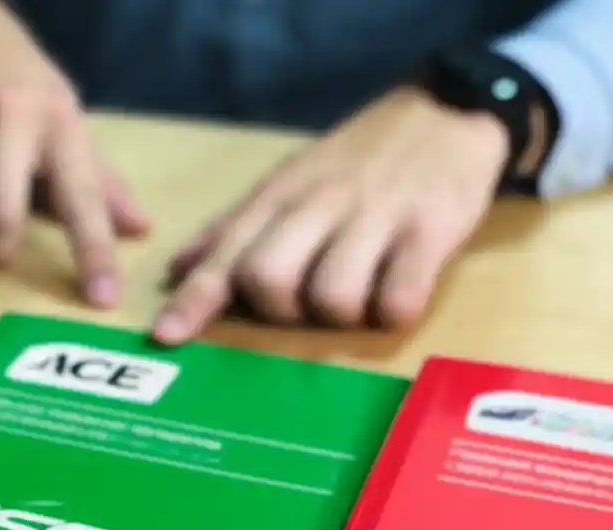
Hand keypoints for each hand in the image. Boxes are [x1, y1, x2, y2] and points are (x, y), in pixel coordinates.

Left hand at [152, 87, 509, 343]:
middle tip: (306, 306)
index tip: (167, 336)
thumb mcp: (289, 181)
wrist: (445, 111)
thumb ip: (235, 228)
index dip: (195, 300)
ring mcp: (376, 218)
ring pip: (332, 296)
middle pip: (268, 278)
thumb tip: (179, 268)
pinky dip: (393, 311)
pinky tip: (397, 294)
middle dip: (280, 311)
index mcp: (280, 197)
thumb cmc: (359, 159)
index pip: (226, 254)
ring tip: (361, 295)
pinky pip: (400, 298)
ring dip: (341, 316)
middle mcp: (320, 205)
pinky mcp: (430, 232)